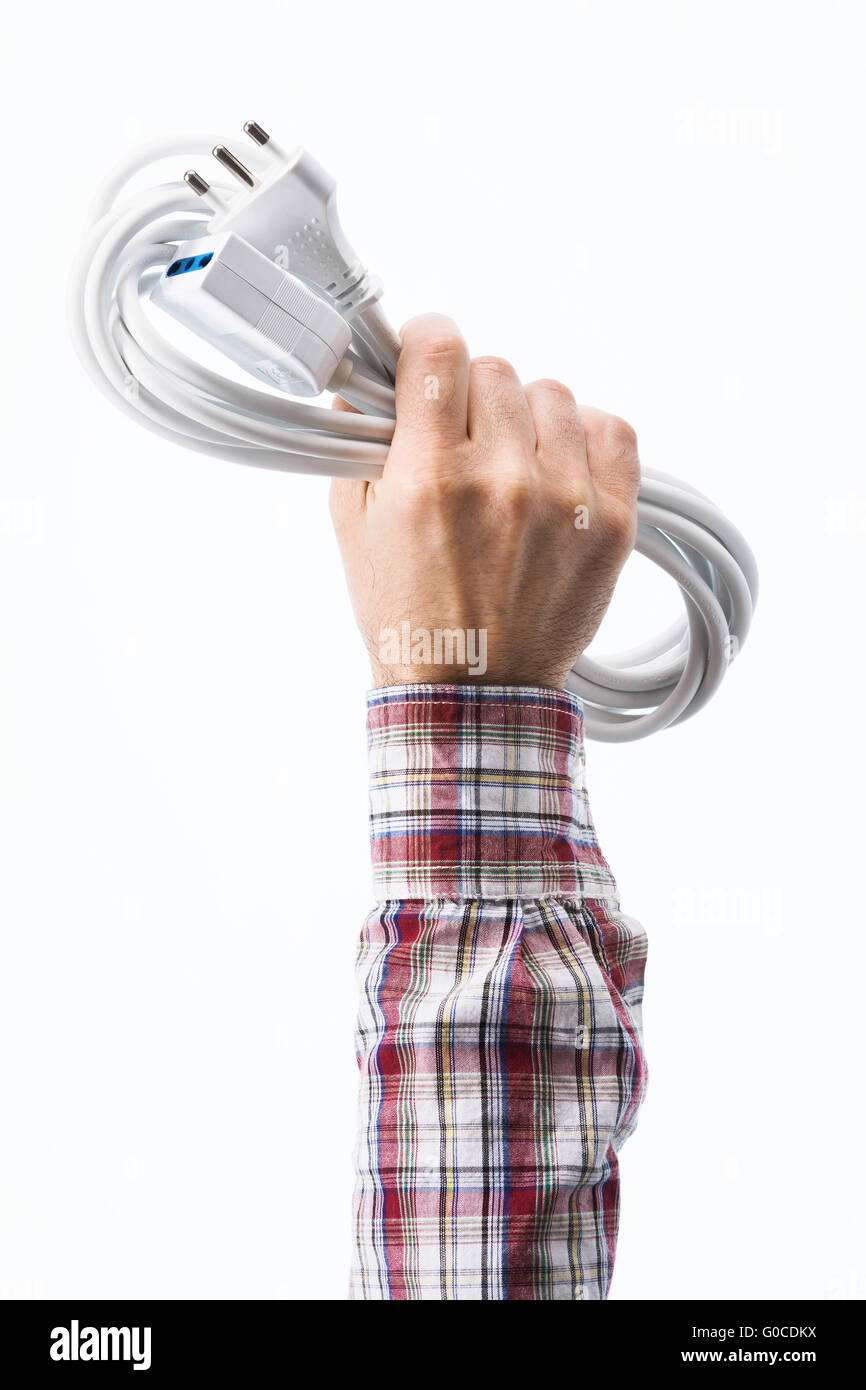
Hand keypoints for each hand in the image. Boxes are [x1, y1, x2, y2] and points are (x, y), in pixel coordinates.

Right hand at [329, 313, 639, 687]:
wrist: (472, 692)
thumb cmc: (409, 615)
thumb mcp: (354, 529)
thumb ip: (358, 445)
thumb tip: (367, 379)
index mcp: (429, 478)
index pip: (441, 350)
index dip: (428, 340)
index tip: (426, 357)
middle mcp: (501, 482)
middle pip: (495, 370)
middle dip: (471, 398)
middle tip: (462, 441)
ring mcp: (564, 501)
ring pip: (551, 394)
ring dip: (526, 419)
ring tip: (511, 465)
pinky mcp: (611, 523)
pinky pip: (611, 431)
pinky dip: (584, 438)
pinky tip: (558, 468)